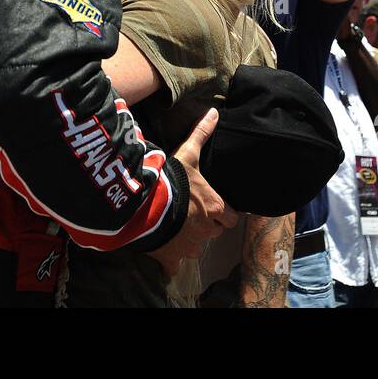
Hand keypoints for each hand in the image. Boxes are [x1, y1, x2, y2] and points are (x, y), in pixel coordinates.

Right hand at [148, 108, 238, 276]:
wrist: (145, 205)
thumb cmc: (172, 179)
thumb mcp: (188, 154)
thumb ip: (201, 134)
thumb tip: (214, 112)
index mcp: (215, 208)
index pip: (231, 217)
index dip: (225, 213)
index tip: (216, 208)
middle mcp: (206, 230)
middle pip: (214, 233)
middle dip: (207, 226)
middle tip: (193, 215)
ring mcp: (189, 247)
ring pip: (196, 249)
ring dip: (190, 241)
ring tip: (176, 228)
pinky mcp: (171, 258)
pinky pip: (174, 267)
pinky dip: (170, 261)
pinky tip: (163, 253)